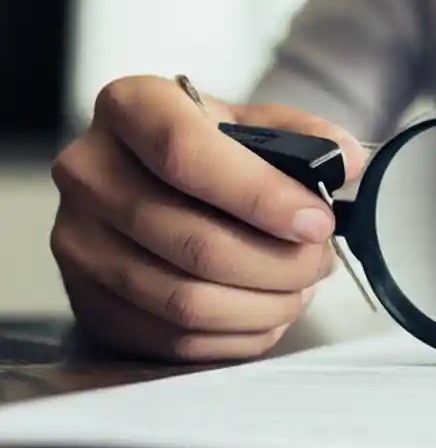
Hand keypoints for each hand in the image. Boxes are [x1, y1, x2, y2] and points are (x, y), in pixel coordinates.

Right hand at [50, 76, 366, 361]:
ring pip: (185, 300)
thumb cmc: (212, 148)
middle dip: (279, 263)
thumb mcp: (254, 123)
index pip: (187, 155)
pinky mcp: (84, 298)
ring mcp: (77, 240)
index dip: (262, 197)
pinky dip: (237, 336)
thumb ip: (306, 136)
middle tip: (320, 260)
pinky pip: (172, 340)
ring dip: (264, 305)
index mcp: (131, 108)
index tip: (318, 222)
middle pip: (194, 242)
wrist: (152, 176)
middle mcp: (89, 171)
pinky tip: (268, 312)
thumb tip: (346, 162)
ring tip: (301, 287)